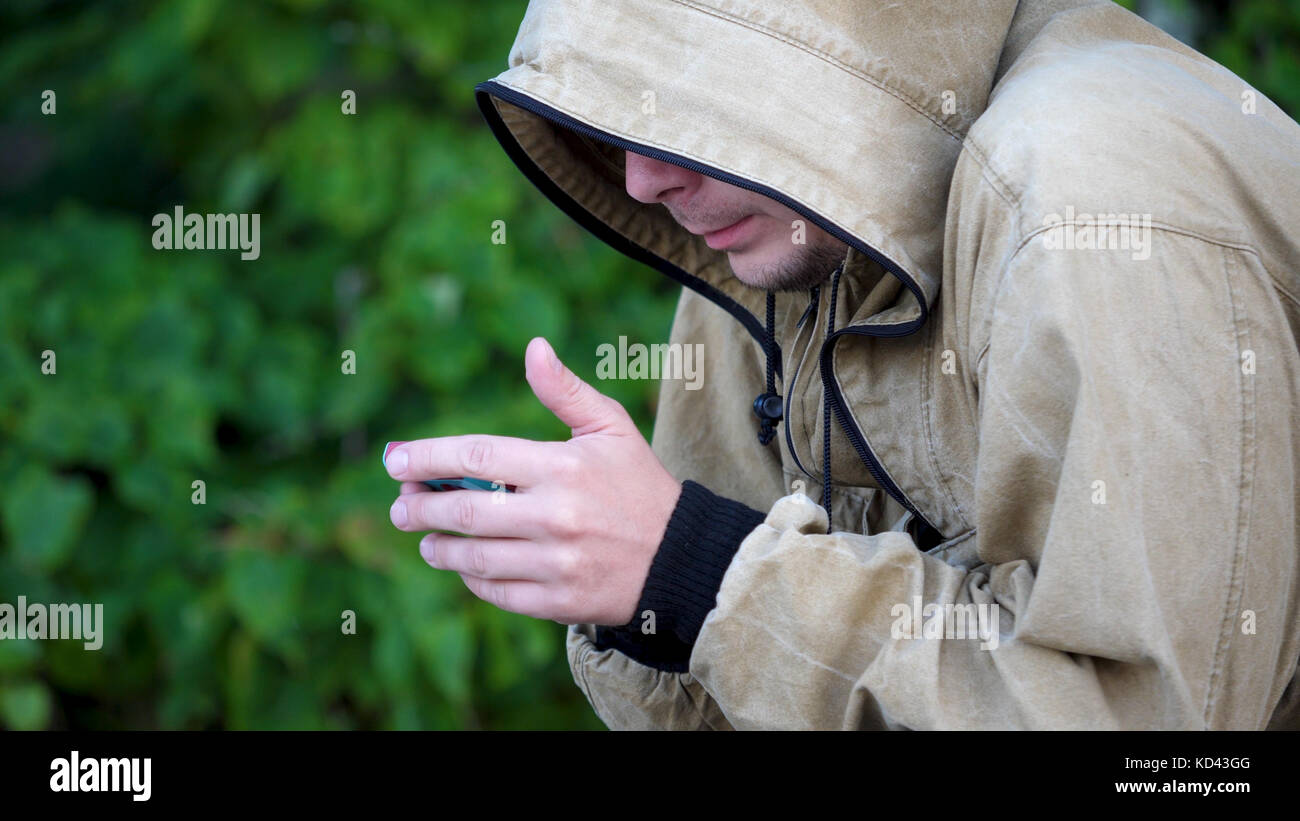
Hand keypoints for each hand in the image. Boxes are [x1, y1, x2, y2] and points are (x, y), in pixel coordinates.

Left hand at [384, 337, 682, 625]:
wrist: (682, 558)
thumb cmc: (638, 485)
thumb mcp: (611, 428)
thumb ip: (566, 391)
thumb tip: (533, 347)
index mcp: (563, 467)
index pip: (477, 458)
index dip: (427, 457)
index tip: (395, 460)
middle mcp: (556, 516)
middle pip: (466, 512)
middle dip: (421, 507)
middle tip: (399, 505)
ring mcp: (557, 563)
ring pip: (474, 558)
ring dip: (439, 547)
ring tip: (426, 538)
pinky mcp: (560, 603)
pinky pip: (497, 593)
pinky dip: (473, 580)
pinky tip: (465, 567)